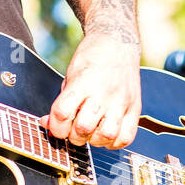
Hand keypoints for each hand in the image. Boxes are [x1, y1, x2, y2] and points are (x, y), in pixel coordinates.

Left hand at [39, 32, 140, 148]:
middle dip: (72, 135)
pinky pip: (126, 137)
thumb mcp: (70, 76)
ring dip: (93, 140)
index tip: (55, 125)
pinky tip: (105, 133)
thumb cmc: (90, 59)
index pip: (62, 113)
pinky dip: (113, 142)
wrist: (117, 42)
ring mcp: (121, 102)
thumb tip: (49, 125)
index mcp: (83, 82)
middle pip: (83, 128)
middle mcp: (103, 93)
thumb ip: (61, 102)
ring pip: (106, 135)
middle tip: (72, 129)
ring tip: (90, 132)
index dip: (54, 125)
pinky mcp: (135, 108)